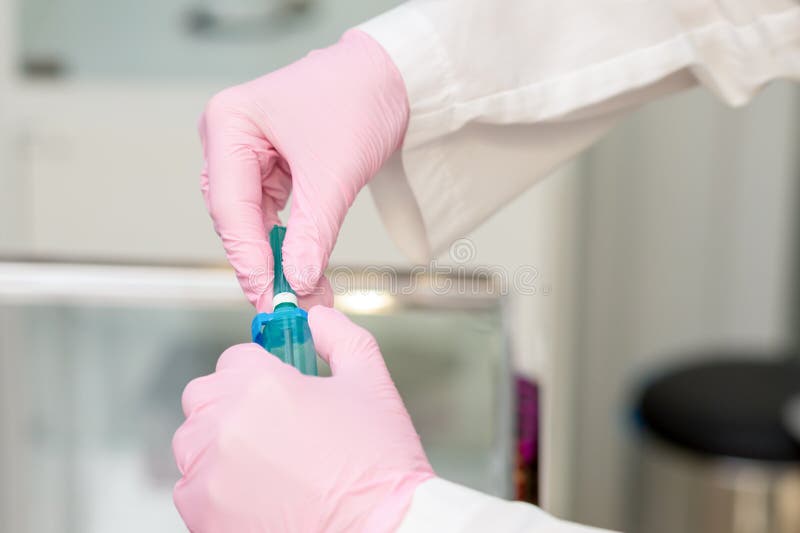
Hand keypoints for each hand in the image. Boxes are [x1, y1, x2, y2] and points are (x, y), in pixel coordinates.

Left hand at [172, 307, 433, 531]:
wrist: (383, 532)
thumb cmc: (379, 464)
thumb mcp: (371, 383)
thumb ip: (340, 338)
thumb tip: (318, 318)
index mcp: (260, 385)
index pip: (235, 358)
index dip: (261, 371)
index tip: (278, 389)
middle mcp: (224, 424)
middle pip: (203, 396)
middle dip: (232, 403)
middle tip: (272, 427)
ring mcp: (208, 473)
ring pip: (192, 443)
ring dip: (219, 445)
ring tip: (268, 465)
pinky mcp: (203, 515)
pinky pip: (191, 488)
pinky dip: (215, 490)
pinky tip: (258, 495)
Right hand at [198, 30, 408, 310]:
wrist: (389, 78)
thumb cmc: (359, 101)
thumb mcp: (334, 174)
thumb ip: (313, 232)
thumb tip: (299, 281)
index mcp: (229, 123)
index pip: (230, 205)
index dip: (248, 258)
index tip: (268, 296)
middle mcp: (228, 136)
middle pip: (236, 216)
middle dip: (264, 262)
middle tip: (286, 305)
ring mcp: (246, 151)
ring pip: (253, 220)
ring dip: (278, 257)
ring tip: (305, 295)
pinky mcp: (269, 165)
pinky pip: (272, 213)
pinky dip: (289, 241)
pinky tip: (305, 269)